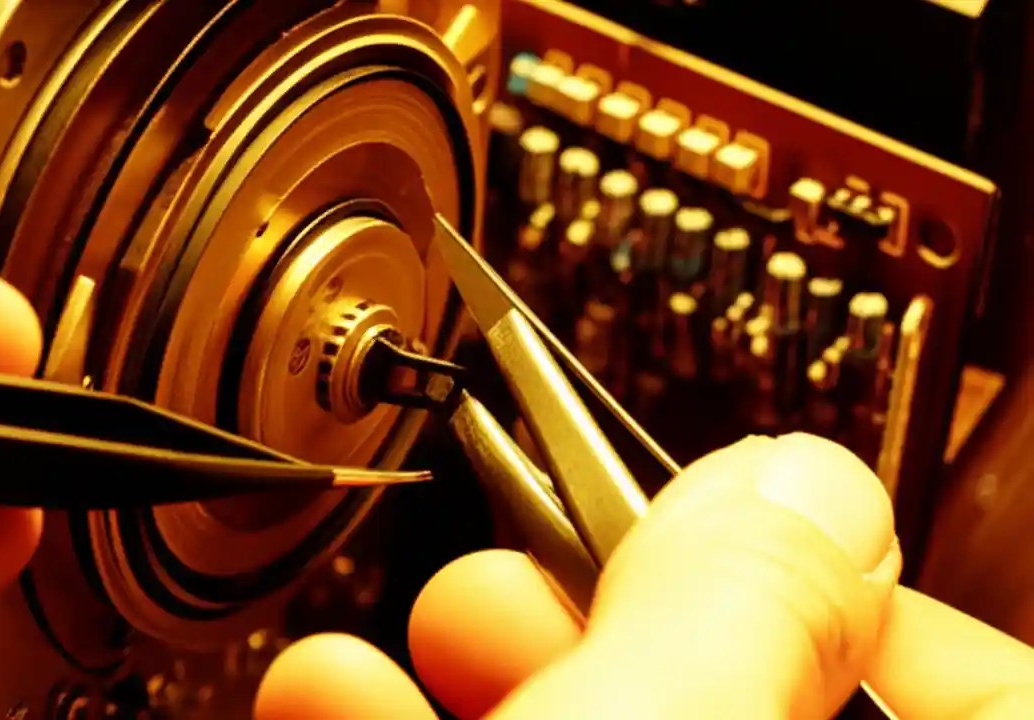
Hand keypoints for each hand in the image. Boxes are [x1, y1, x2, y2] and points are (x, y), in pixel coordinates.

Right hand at [255, 434, 1033, 718]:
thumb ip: (738, 608)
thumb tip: (794, 484)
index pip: (978, 689)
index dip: (852, 591)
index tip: (726, 531)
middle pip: (752, 700)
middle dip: (607, 613)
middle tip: (514, 565)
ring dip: (468, 672)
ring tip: (366, 645)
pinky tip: (327, 694)